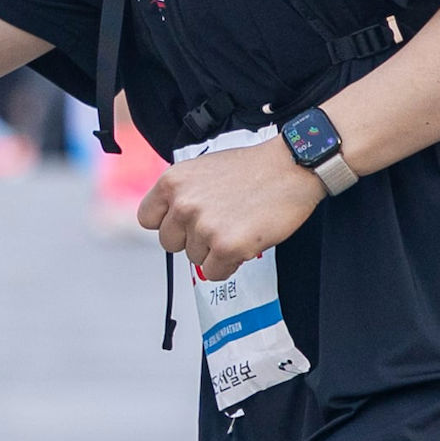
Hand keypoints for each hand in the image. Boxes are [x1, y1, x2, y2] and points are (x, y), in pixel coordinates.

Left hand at [139, 132, 321, 280]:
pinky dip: (229, 264)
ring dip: (215, 251)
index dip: (169, 224)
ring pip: (194, 259)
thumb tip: (172, 221)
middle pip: (170, 243)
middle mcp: (182, 204)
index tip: (186, 223)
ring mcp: (203, 226)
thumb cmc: (253, 168)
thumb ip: (182, 193)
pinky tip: (244, 242)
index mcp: (172, 182)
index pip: (148, 219)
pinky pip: (214, 273)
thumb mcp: (203, 169)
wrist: (291, 167)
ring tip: (238, 226)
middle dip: (192, 240)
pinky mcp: (226, 246)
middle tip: (219, 225)